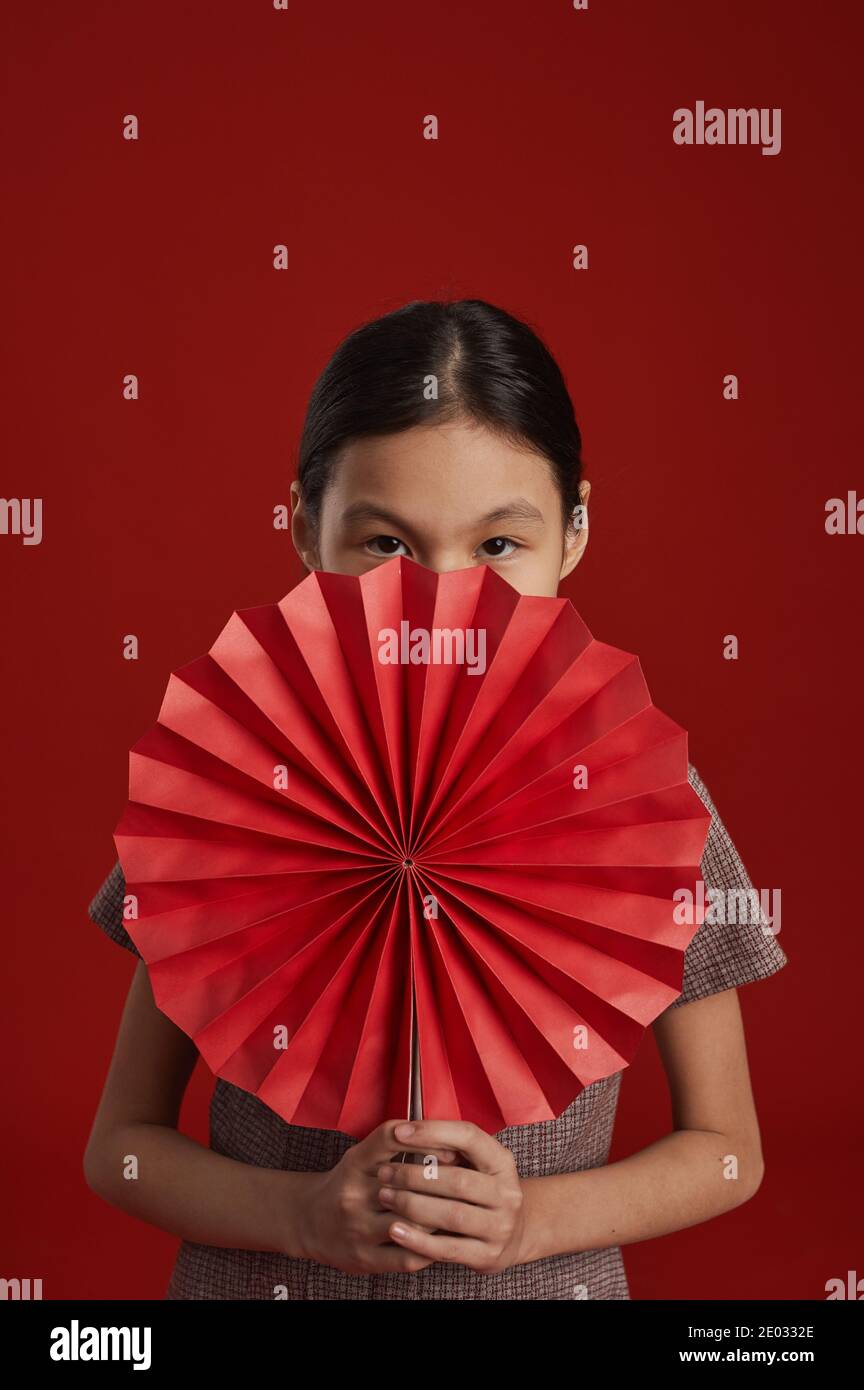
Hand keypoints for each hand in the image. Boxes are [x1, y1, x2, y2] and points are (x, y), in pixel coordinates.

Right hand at [291, 1119, 459, 1275]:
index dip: (427, 1142)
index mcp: (355, 1162)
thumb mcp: (361, 1156)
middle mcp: (354, 1194)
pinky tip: (443, 1240)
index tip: (453, 1150)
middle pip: (409, 1185)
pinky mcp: (365, 1259)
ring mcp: (359, 1229)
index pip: (392, 1139)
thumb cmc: (347, 1183)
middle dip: (444, 1184)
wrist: (308, 1221)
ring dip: (441, 1218)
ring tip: (462, 1213)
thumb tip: (445, 1139)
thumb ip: (393, 1144)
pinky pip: (409, 1256)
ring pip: (412, 1223)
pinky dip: (431, 1248)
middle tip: (469, 1185)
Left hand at [374, 1120, 526, 1274]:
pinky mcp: (487, 1255)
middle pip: (458, 1181)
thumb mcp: (475, 1165)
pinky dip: (418, 1240)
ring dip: (413, 1206)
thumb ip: (450, 1151)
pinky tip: (395, 1230)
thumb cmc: (480, 1191)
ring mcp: (499, 1227)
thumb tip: (405, 1134)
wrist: (512, 1235)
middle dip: (415, 1176)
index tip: (399, 1132)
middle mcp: (506, 1193)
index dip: (434, 1132)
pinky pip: (448, 1249)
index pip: (469, 1138)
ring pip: (452, 1215)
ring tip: (385, 1197)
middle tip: (385, 1173)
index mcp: (502, 1162)